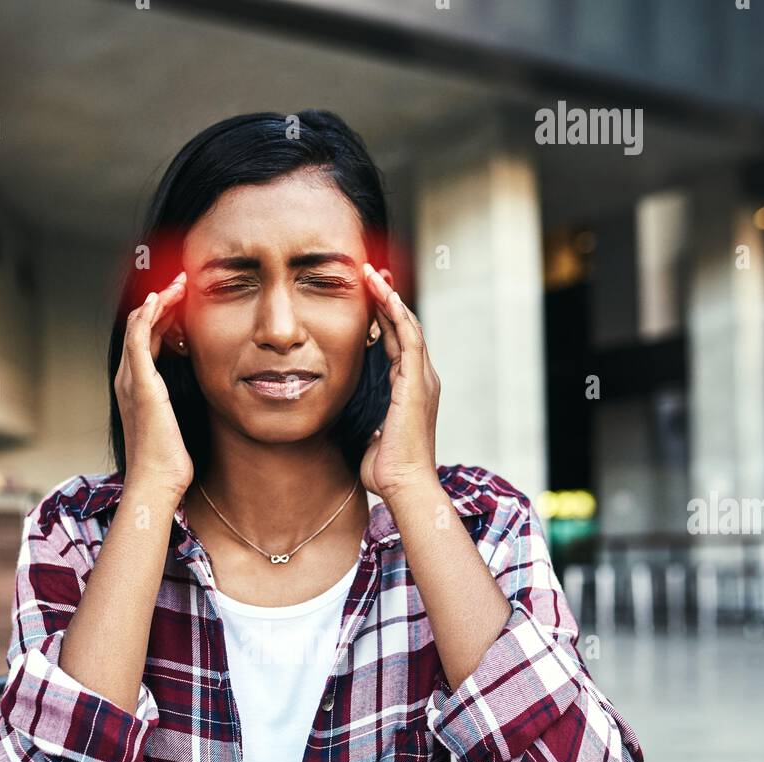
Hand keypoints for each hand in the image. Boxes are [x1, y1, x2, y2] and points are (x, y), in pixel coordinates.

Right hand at [114, 271, 193, 501]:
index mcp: (137, 388)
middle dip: (161, 302)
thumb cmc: (169, 462)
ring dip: (158, 301)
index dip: (162, 318)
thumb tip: (205, 394)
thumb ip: (183, 404)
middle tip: (182, 283)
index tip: (183, 301)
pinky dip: (149, 314)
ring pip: (139, 326)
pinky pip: (139, 338)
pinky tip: (162, 298)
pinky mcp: (140, 384)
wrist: (156, 482)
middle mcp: (128, 379)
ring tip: (178, 283)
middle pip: (140, 328)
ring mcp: (131, 380)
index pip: (146, 341)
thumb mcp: (179, 425)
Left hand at [359, 263, 440, 499]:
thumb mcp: (366, 433)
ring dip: (388, 297)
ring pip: (406, 325)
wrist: (404, 486)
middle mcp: (420, 379)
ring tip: (371, 273)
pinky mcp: (417, 382)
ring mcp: (421, 379)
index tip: (364, 298)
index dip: (381, 318)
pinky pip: (408, 338)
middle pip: (403, 327)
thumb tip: (342, 412)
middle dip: (385, 299)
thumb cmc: (385, 470)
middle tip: (368, 273)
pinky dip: (397, 314)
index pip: (395, 343)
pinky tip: (383, 294)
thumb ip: (360, 416)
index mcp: (410, 389)